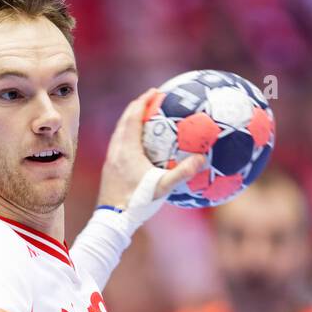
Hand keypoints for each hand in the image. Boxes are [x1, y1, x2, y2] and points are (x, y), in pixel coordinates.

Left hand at [96, 88, 205, 225]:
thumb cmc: (136, 203)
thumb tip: (202, 158)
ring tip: (145, 116)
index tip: (156, 91)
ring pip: (119, 132)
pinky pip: (119, 144)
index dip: (144, 101)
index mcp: (127, 149)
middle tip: (152, 98)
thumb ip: (182, 172)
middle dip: (138, 106)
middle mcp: (116, 150)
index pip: (133, 116)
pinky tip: (139, 144)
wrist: (112, 220)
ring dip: (131, 120)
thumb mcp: (162, 187)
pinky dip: (128, 135)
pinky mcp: (109, 169)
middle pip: (125, 120)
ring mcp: (110, 159)